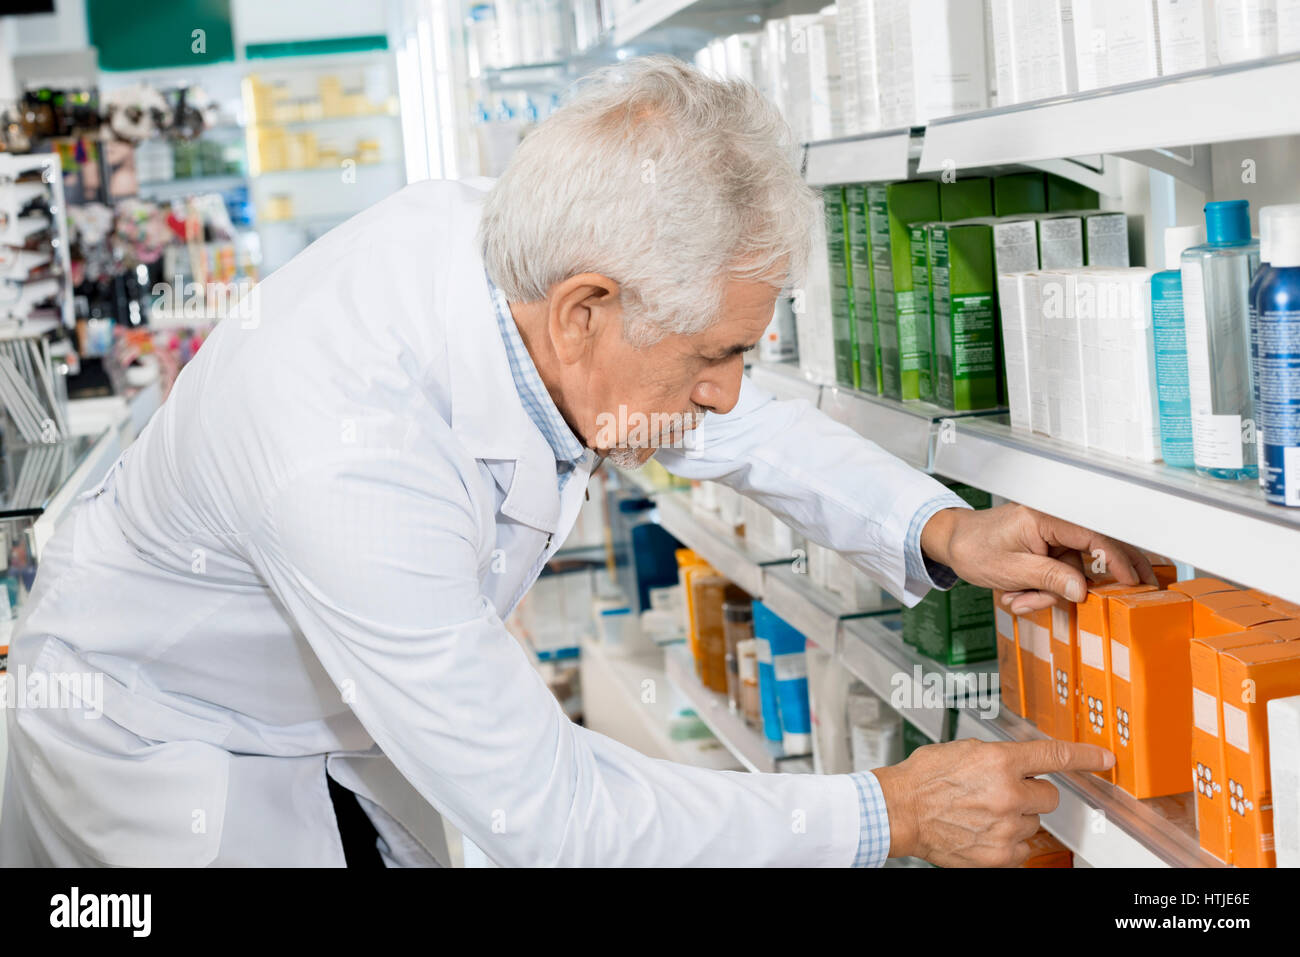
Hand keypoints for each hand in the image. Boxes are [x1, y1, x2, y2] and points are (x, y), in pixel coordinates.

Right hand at [872, 738, 1113, 865]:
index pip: (1055, 756)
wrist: (900, 811)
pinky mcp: (1000, 854)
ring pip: (1034, 822)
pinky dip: (1008, 841)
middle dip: (1031, 793)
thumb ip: (999, 757)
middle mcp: (1007, 793)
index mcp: (999, 761)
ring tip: (983, 813)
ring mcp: (1006, 827)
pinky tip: (984, 831)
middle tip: (1003, 793)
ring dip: (1016, 818)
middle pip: (1048, 795)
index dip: (1085, 757)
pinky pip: (1022, 848)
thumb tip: (1022, 763)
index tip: (1104, 759)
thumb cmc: (924, 779)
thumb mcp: (963, 750)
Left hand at [920, 504, 1156, 613]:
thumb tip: (1082, 590)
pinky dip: (1042, 590)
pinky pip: (1058, 574)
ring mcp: (1051, 536)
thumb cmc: (975, 549)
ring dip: (1048, 593)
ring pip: (1071, 572)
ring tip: (1017, 600)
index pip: (1094, 537)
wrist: (954, 542)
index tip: (1135, 582)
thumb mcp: (1011, 570)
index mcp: (1046, 518)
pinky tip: (1018, 595)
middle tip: (1136, 593)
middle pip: (1092, 554)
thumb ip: (1050, 578)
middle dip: (1092, 582)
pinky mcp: (1047, 548)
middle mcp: (1054, 522)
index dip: (1119, 561)